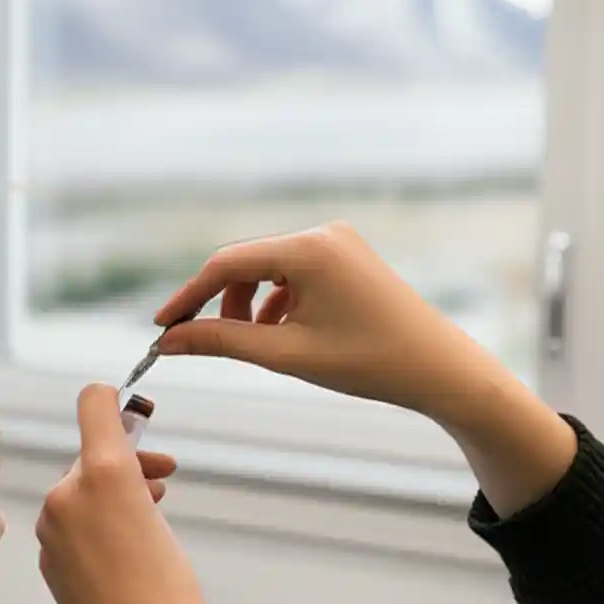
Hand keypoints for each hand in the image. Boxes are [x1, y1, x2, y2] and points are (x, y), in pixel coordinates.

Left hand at [36, 385, 205, 603]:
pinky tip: (127, 540)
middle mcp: (65, 498)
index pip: (93, 405)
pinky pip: (73, 525)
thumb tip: (107, 406)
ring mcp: (53, 532)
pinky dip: (98, 523)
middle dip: (127, 462)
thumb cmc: (161, 591)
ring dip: (114, 493)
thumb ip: (124, 451)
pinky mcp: (50, 561)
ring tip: (150, 511)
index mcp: (98, 475)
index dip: (113, 401)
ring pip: (84, 492)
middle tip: (161, 473)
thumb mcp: (151, 504)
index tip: (129, 406)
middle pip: (91, 457)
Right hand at [154, 221, 577, 517]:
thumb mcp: (286, 355)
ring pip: (266, 269)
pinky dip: (275, 303)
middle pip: (245, 263)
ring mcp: (337, 242)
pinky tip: (280, 335)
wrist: (442, 370)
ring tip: (252, 344)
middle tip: (198, 342)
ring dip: (247, 306)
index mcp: (309, 249)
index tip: (161, 328)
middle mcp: (322, 233)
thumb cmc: (371, 363)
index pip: (226, 264)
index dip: (188, 296)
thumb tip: (169, 341)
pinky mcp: (346, 256)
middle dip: (219, 304)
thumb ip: (221, 342)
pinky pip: (291, 273)